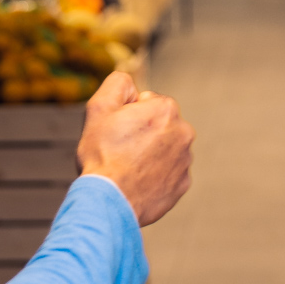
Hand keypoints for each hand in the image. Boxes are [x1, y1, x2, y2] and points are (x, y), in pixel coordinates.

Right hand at [77, 72, 194, 225]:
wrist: (108, 200)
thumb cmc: (102, 154)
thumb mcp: (99, 107)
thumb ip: (118, 83)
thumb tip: (132, 86)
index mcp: (166, 109)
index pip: (147, 102)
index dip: (128, 114)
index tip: (118, 130)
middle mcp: (183, 132)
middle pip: (159, 125)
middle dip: (143, 133)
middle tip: (121, 149)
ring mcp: (185, 160)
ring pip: (164, 149)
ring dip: (150, 154)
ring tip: (128, 167)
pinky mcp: (182, 184)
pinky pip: (168, 173)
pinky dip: (155, 175)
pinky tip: (137, 182)